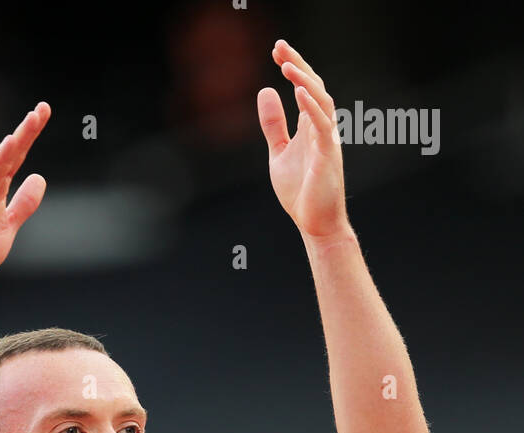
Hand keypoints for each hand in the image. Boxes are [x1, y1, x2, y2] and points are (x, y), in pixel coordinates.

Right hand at [0, 102, 50, 291]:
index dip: (29, 137)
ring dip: (18, 138)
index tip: (42, 114)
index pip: (16, 159)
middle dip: (27, 130)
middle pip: (11, 153)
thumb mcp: (8, 226)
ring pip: (1, 159)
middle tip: (44, 108)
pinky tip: (10, 143)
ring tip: (33, 118)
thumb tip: (40, 178)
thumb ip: (23, 204)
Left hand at [257, 41, 348, 240]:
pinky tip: (299, 92)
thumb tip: (265, 90)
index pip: (304, 87)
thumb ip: (273, 124)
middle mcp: (322, 127)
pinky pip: (324, 124)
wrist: (314, 224)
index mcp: (311, 125)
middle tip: (279, 47)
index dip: (292, 67)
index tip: (276, 51)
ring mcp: (327, 139)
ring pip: (321, 100)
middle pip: (314, 86)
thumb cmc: (300, 192)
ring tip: (287, 66)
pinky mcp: (328, 154)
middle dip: (297, 65)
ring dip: (305, 81)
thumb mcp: (279, 153)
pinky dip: (312, 106)